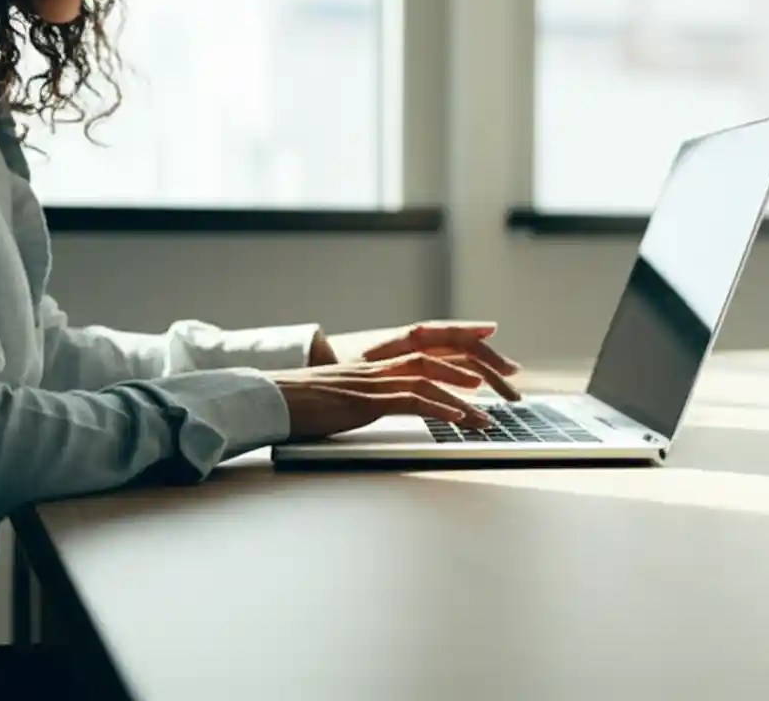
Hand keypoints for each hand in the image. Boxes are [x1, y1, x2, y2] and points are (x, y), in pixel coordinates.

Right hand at [268, 355, 495, 440]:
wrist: (266, 399)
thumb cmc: (294, 404)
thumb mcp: (335, 398)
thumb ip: (359, 399)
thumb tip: (372, 409)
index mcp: (371, 366)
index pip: (421, 349)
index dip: (453, 348)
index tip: (482, 350)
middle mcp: (376, 368)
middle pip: (433, 357)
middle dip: (470, 367)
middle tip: (501, 379)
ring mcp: (371, 382)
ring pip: (428, 379)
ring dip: (462, 397)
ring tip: (487, 414)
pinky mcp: (365, 401)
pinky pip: (411, 401)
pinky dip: (439, 409)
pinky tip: (459, 419)